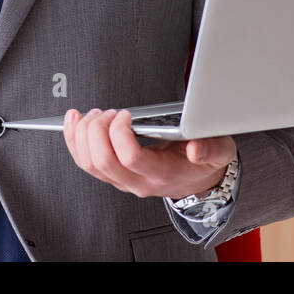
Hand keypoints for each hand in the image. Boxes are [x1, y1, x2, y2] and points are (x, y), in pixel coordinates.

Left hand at [62, 108, 236, 200]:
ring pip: (89, 165)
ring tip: (91, 114)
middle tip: (107, 112)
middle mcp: (138, 181)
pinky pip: (85, 162)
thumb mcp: (219, 151)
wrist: (197, 181)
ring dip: (82, 136)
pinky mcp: (112, 175)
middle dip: (97, 131)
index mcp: (162, 173)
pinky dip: (74, 141)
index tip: (126, 114)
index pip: (131, 158)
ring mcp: (123, 181)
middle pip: (103, 162)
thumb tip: (196, 149)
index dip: (121, 134)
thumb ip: (211, 149)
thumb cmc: (203, 162)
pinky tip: (74, 122)